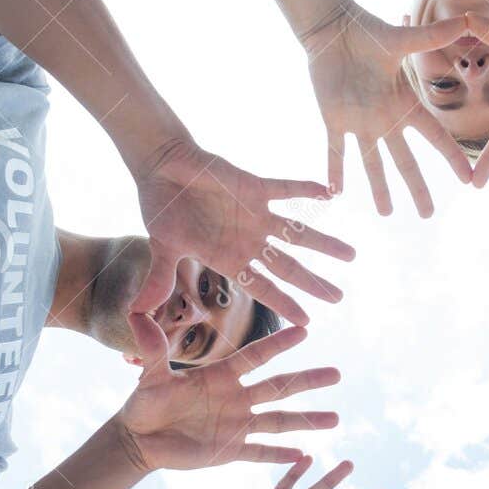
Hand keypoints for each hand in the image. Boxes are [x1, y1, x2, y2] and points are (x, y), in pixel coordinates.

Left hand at [117, 325, 336, 470]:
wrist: (139, 439)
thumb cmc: (145, 404)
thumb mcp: (150, 377)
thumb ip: (153, 350)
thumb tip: (139, 317)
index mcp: (221, 377)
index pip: (256, 357)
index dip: (278, 344)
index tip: (304, 330)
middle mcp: (236, 398)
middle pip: (278, 388)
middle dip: (307, 381)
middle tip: (336, 373)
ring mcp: (237, 425)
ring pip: (278, 421)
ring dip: (306, 420)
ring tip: (335, 418)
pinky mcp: (230, 450)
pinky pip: (260, 453)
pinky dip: (280, 455)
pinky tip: (303, 455)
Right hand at [128, 141, 353, 327]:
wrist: (162, 167)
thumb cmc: (161, 207)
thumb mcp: (161, 246)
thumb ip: (159, 278)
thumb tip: (138, 313)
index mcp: (228, 259)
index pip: (263, 287)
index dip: (285, 303)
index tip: (309, 321)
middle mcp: (248, 241)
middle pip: (289, 266)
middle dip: (314, 282)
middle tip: (339, 298)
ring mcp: (255, 215)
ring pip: (297, 232)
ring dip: (323, 243)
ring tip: (350, 255)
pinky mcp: (255, 187)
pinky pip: (286, 189)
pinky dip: (307, 189)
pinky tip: (330, 193)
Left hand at [299, 0, 473, 215]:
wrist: (332, 28)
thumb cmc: (367, 31)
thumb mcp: (402, 39)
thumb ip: (432, 36)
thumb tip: (468, 20)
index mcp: (405, 104)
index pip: (435, 137)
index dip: (451, 158)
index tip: (468, 180)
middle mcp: (385, 119)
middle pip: (405, 161)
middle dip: (416, 188)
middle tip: (427, 215)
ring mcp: (360, 122)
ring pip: (372, 163)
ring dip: (379, 188)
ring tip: (387, 213)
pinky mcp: (334, 120)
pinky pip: (335, 151)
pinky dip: (335, 171)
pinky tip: (336, 193)